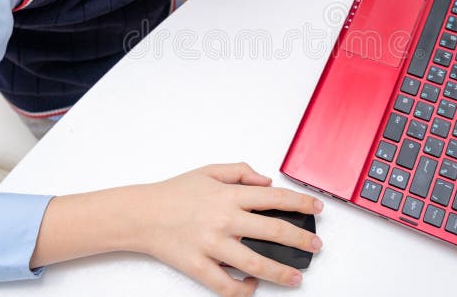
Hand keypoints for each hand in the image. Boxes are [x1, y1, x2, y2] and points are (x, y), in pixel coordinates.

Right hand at [127, 163, 323, 295]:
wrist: (140, 214)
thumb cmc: (174, 193)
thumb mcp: (209, 170)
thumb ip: (240, 171)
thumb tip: (266, 181)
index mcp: (228, 195)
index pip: (274, 198)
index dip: (300, 203)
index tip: (316, 209)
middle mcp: (223, 219)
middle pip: (272, 230)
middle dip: (300, 240)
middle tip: (316, 246)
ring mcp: (211, 245)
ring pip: (254, 262)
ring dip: (280, 272)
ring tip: (296, 278)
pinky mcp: (198, 266)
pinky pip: (225, 285)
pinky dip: (242, 289)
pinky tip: (253, 286)